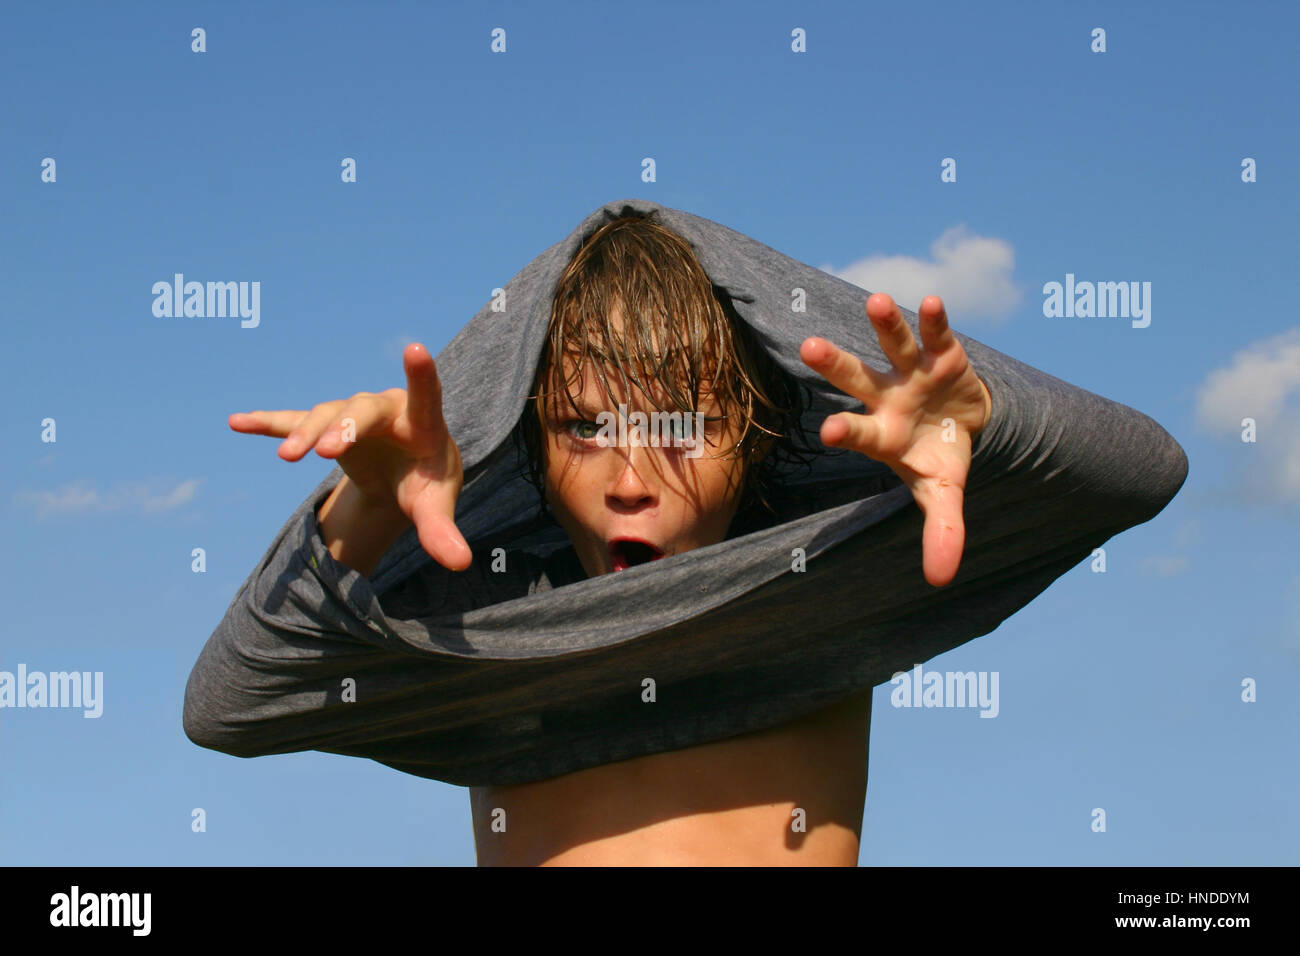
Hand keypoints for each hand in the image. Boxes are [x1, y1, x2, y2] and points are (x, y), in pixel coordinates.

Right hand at [228, 343, 471, 571]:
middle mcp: (387, 410)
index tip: (416, 349)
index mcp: (422, 424)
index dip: (420, 375)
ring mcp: (353, 416)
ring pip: (327, 415)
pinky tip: (237, 422)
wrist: (405, 472)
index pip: (425, 396)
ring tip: (289, 457)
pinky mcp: (327, 428)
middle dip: (344, 428)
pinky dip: (269, 422)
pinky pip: (295, 420)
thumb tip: (460, 564)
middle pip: (363, 409)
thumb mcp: (435, 506)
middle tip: (325, 452)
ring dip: (307, 433)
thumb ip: (443, 531)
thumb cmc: (427, 483)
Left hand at [800, 293, 991, 586]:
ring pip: (893, 347)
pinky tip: (933, 301)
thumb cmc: (938, 458)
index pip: (857, 432)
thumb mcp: (942, 494)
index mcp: (882, 434)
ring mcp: (912, 374)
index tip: (826, 429)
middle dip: (835, 364)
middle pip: (856, 379)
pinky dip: (934, 320)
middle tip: (807, 346)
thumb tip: (941, 580)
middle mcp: (888, 398)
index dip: (845, 430)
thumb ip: (940, 531)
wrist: (964, 422)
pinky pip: (935, 335)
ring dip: (887, 325)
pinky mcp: (942, 354)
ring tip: (877, 300)